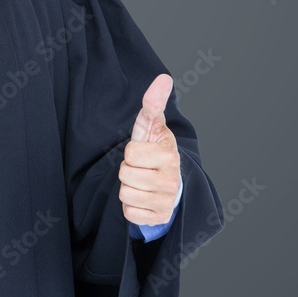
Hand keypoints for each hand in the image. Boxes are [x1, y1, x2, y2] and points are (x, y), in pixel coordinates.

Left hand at [118, 74, 180, 224]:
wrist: (168, 182)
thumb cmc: (154, 150)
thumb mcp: (152, 126)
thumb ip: (153, 103)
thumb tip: (163, 77)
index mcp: (169, 154)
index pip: (130, 153)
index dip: (131, 152)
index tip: (142, 153)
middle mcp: (172, 179)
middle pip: (125, 175)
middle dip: (128, 170)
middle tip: (140, 169)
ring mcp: (167, 201)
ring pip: (126, 194)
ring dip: (128, 189)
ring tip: (141, 183)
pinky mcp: (160, 218)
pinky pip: (130, 213)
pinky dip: (131, 207)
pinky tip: (143, 199)